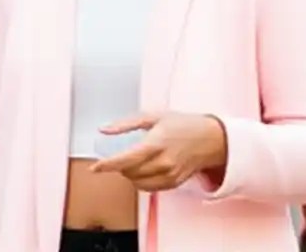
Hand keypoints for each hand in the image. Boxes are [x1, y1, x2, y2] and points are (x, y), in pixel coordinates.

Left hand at [89, 112, 226, 191]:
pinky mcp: (173, 183)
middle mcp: (163, 162)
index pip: (126, 159)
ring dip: (129, 175)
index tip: (95, 167)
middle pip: (129, 173)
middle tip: (119, 156)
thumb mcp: (153, 116)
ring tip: (132, 162)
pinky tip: (144, 169)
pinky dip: (141, 181)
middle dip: (118, 166)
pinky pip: (149, 188)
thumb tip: (104, 129)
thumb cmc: (183, 125)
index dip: (107, 165)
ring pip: (137, 183)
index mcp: (156, 143)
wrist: (210, 139)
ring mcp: (169, 175)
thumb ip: (125, 124)